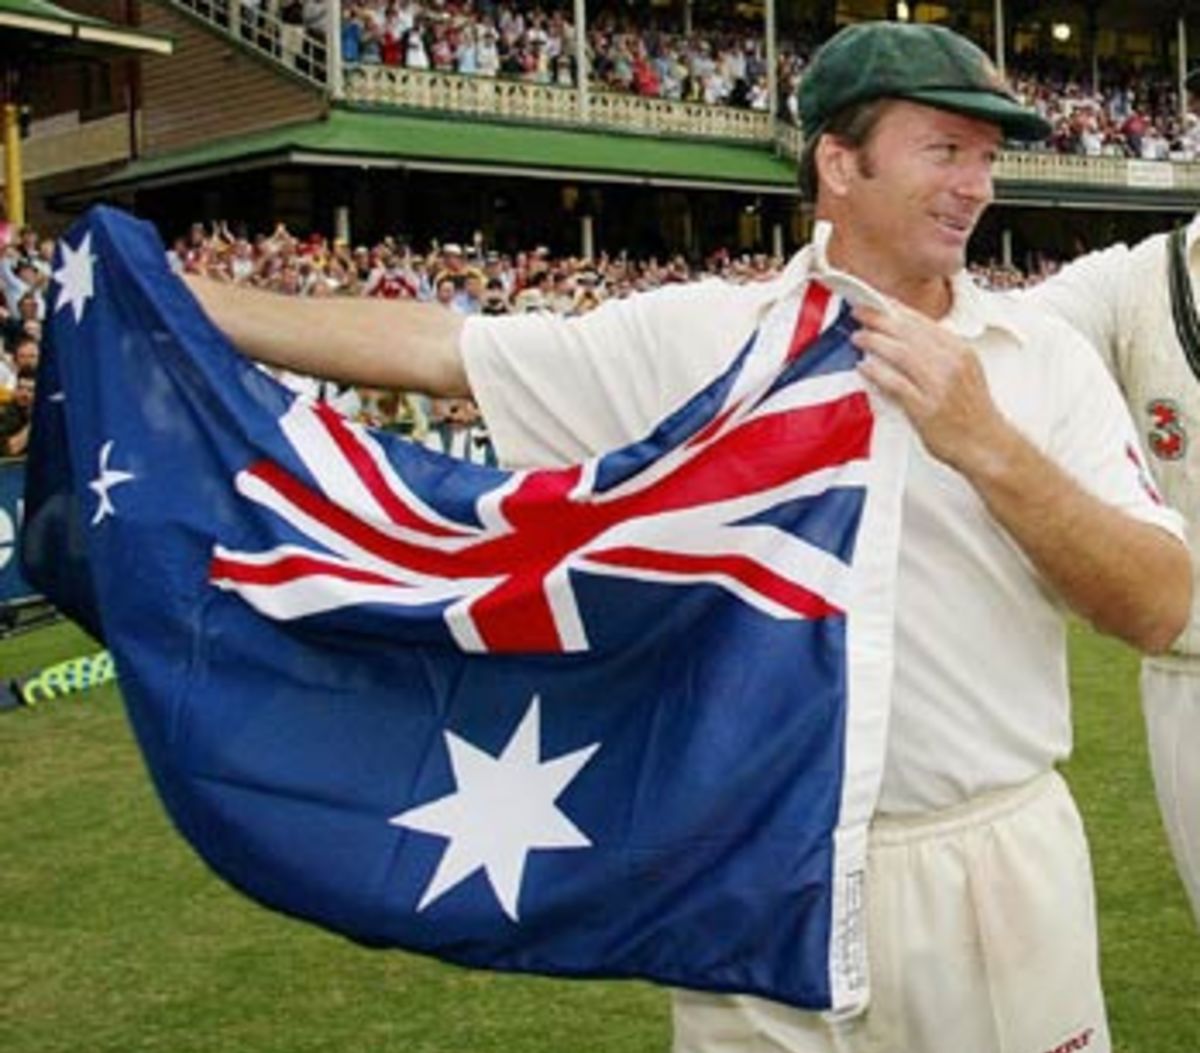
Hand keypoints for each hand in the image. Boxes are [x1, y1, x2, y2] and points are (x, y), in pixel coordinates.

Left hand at [850, 302, 1014, 476]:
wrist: (987, 445)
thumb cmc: (971, 412)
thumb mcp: (963, 372)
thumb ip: (938, 353)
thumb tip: (904, 338)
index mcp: (959, 351)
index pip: (923, 322)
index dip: (896, 309)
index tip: (876, 301)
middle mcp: (951, 363)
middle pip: (909, 333)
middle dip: (880, 319)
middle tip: (859, 311)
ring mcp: (939, 385)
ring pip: (901, 353)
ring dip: (875, 341)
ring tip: (858, 337)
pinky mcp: (926, 408)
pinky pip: (896, 384)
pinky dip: (877, 372)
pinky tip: (864, 366)